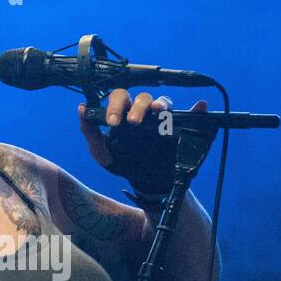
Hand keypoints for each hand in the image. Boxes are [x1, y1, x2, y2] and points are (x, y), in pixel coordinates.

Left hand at [78, 90, 207, 170]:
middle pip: (142, 98)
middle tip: (133, 122)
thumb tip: (81, 108)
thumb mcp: (102, 152)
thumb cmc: (124, 163)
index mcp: (125, 113)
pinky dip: (197, 109)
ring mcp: (162, 120)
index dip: (116, 106)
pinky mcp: (178, 128)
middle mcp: (144, 112)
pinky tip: (200, 106)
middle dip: (137, 107)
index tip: (113, 122)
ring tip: (158, 112)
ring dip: (161, 103)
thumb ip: (90, 132)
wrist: (145, 182)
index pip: (121, 98)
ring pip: (163, 102)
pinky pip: (190, 115)